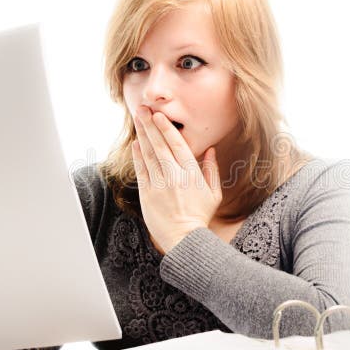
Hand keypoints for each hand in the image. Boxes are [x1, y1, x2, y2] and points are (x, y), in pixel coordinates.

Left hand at [131, 105, 221, 252]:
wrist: (184, 240)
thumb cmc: (200, 217)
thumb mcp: (213, 193)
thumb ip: (211, 170)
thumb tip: (210, 150)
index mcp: (192, 174)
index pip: (177, 145)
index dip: (166, 128)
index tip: (159, 115)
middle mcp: (174, 176)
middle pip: (160, 145)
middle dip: (150, 125)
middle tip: (142, 109)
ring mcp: (159, 185)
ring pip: (148, 154)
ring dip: (142, 136)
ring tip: (137, 120)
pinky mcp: (147, 194)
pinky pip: (141, 170)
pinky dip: (138, 156)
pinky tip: (135, 144)